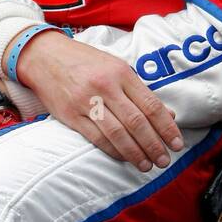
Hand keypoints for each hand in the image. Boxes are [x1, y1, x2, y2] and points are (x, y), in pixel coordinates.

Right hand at [10, 29, 183, 171]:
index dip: (167, 127)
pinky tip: (124, 158)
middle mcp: (105, 86)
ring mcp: (86, 102)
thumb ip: (140, 91)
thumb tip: (167, 115)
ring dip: (135, 153)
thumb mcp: (116, 67)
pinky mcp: (71, 115)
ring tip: (148, 165)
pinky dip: (113, 151)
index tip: (177, 143)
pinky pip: (96, 138)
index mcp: (121, 72)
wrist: (45, 56)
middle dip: (154, 145)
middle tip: (165, 160)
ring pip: (117, 133)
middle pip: (136, 122)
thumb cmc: (85, 61)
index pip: (150, 105)